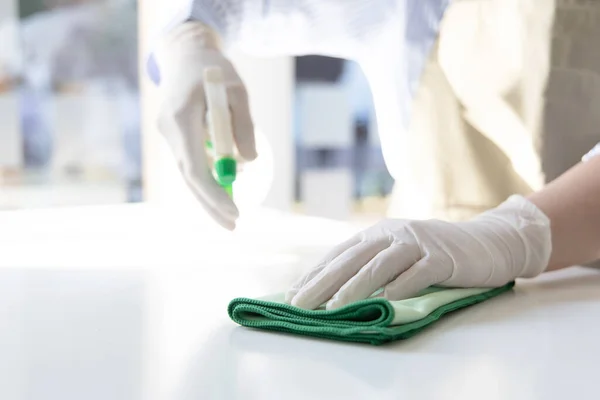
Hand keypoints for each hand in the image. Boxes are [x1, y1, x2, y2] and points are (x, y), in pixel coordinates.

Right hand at [154, 22, 255, 229]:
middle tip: (233, 227)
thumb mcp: (238, 92)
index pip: (194, 167)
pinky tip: (222, 196)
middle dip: (210, 205)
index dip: (212, 193)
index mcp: (180, 118)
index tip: (234, 211)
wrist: (186, 54)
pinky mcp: (174, 136)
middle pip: (188, 177)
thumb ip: (244, 126)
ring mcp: (168, 134)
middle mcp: (169, 130)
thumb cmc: (215, 70)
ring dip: (208, 197)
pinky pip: (190, 163)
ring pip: (188, 173)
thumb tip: (249, 162)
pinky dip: (206, 181)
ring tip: (231, 218)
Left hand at [286, 195, 551, 309]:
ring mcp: (417, 243)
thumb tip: (334, 292)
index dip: (315, 275)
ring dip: (354, 288)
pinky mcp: (441, 257)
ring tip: (333, 308)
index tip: (292, 296)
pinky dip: (399, 287)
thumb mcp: (399, 252)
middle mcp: (393, 234)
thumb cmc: (435, 253)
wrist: (486, 241)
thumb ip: (372, 265)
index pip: (339, 254)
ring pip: (379, 266)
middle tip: (300, 305)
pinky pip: (416, 273)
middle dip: (323, 283)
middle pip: (352, 260)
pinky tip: (385, 303)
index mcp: (378, 233)